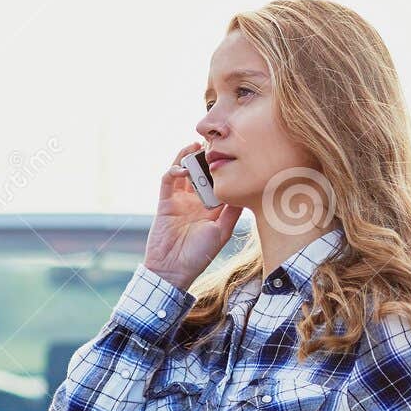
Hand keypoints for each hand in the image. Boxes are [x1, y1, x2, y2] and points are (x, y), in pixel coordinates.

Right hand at [143, 141, 242, 290]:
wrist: (172, 270)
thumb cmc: (199, 255)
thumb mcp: (222, 233)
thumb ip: (231, 212)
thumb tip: (245, 190)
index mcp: (212, 208)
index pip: (218, 182)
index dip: (222, 167)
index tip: (231, 152)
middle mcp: (196, 201)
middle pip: (201, 172)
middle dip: (205, 156)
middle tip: (212, 141)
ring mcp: (179, 200)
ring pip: (184, 172)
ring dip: (188, 157)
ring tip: (195, 145)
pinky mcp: (164, 202)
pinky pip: (168, 180)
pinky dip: (173, 170)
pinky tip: (181, 168)